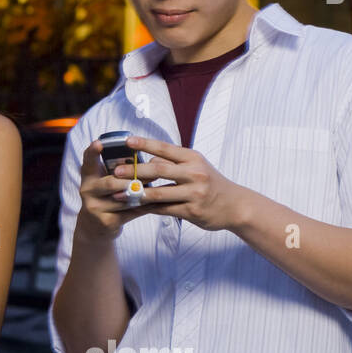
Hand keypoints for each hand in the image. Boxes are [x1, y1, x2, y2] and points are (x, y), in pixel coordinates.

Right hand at [75, 138, 158, 240]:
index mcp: (88, 176)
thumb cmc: (105, 196)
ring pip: (124, 199)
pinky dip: (145, 207)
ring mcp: (95, 207)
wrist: (94, 226)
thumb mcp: (104, 180)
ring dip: (143, 193)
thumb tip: (149, 159)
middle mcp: (87, 190)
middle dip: (134, 178)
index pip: (88, 160)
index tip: (99, 143)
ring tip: (159, 188)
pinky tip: (157, 203)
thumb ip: (117, 169)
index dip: (93, 152)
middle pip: (111, 183)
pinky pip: (131, 213)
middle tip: (154, 173)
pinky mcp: (106, 222)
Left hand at [111, 135, 246, 231]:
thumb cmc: (210, 183)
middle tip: (116, 172)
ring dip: (136, 194)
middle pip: (159, 170)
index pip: (165, 148)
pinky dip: (148, 208)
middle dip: (135, 171)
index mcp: (193, 158)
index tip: (128, 141)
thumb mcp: (197, 166)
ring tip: (119, 194)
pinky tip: (134, 207)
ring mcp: (194, 193)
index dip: (145, 144)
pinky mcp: (192, 211)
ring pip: (159, 193)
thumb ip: (174, 163)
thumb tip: (148, 160)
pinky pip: (165, 209)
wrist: (235, 205)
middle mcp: (195, 174)